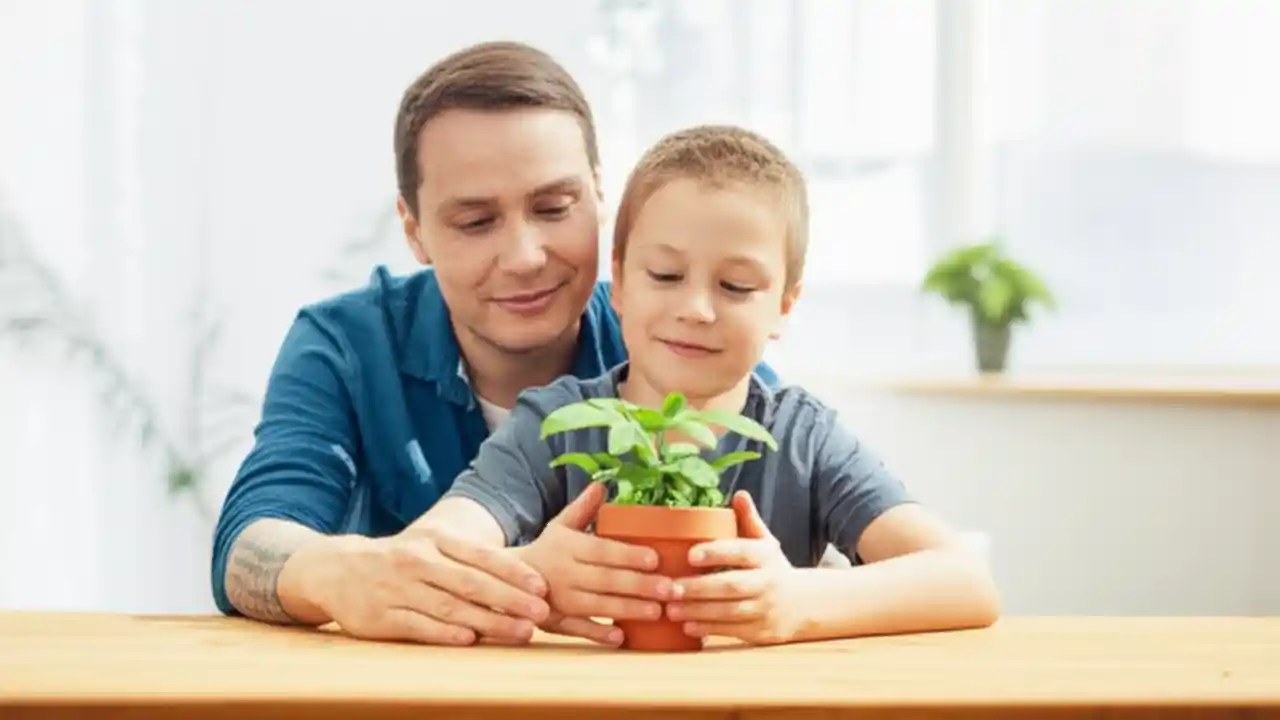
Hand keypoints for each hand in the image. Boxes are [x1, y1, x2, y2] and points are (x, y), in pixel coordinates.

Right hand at [282, 528, 550, 645]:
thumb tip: (523, 577)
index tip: (542, 587)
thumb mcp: (433, 545)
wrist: (338, 569)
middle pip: (472, 582)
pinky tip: (471, 641)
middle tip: (541, 613)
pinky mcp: (383, 615)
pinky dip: (446, 634)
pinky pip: (420, 626)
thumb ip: (470, 558)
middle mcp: (418, 560)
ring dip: (489, 622)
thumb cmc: (403, 559)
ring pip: (451, 607)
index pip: (482, 556)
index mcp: (435, 539)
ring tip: (520, 632)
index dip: (514, 572)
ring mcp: (399, 588)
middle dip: (510, 599)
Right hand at [515, 483, 675, 645]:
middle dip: (640, 585)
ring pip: (597, 606)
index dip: (628, 555)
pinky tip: (621, 637)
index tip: (656, 559)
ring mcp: (558, 600)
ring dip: (628, 609)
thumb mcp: (559, 526)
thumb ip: (582, 508)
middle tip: (670, 589)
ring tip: (657, 612)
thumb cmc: (547, 550)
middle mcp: (563, 573)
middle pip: (605, 580)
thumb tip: (601, 485)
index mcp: (567, 546)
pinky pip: (577, 630)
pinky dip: (598, 633)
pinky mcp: (554, 622)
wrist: (507, 580)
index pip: (602, 550)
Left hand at [665, 491, 804, 645]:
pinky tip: (686, 626)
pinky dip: (708, 630)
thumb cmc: (773, 569)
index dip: (716, 553)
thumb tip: (739, 494)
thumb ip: (749, 520)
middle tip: (669, 588)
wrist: (805, 604)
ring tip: (670, 609)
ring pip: (729, 612)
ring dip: (698, 611)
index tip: (690, 554)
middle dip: (698, 588)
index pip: (741, 552)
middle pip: (731, 586)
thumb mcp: (766, 543)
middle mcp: (767, 583)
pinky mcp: (761, 632)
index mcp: (765, 556)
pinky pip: (732, 631)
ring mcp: (765, 609)